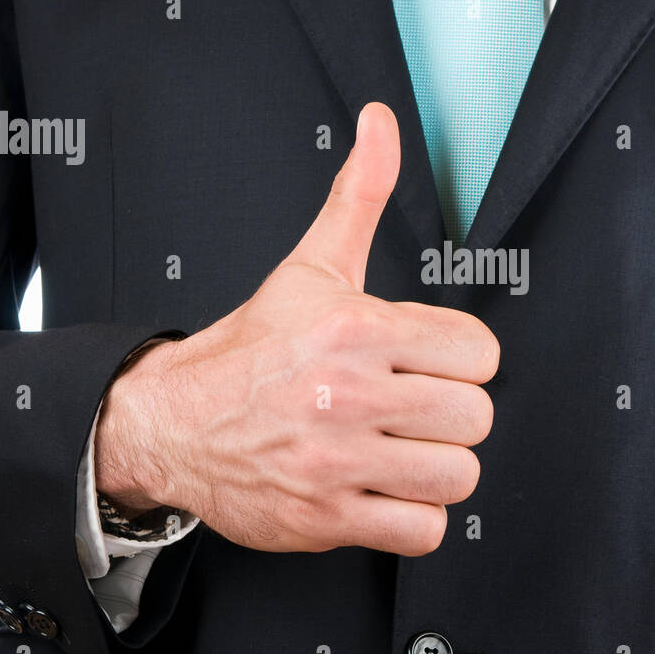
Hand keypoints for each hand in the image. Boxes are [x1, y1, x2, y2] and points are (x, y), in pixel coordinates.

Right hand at [94, 102, 498, 555]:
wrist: (173, 421)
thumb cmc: (253, 348)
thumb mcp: (312, 265)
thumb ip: (359, 194)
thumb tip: (382, 121)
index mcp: (356, 330)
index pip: (480, 353)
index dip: (462, 360)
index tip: (430, 363)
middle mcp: (347, 396)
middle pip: (476, 418)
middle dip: (453, 415)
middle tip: (416, 409)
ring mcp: (336, 462)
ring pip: (457, 477)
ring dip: (437, 467)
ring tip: (403, 450)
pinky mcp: (325, 518)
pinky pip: (422, 532)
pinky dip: (414, 518)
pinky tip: (386, 489)